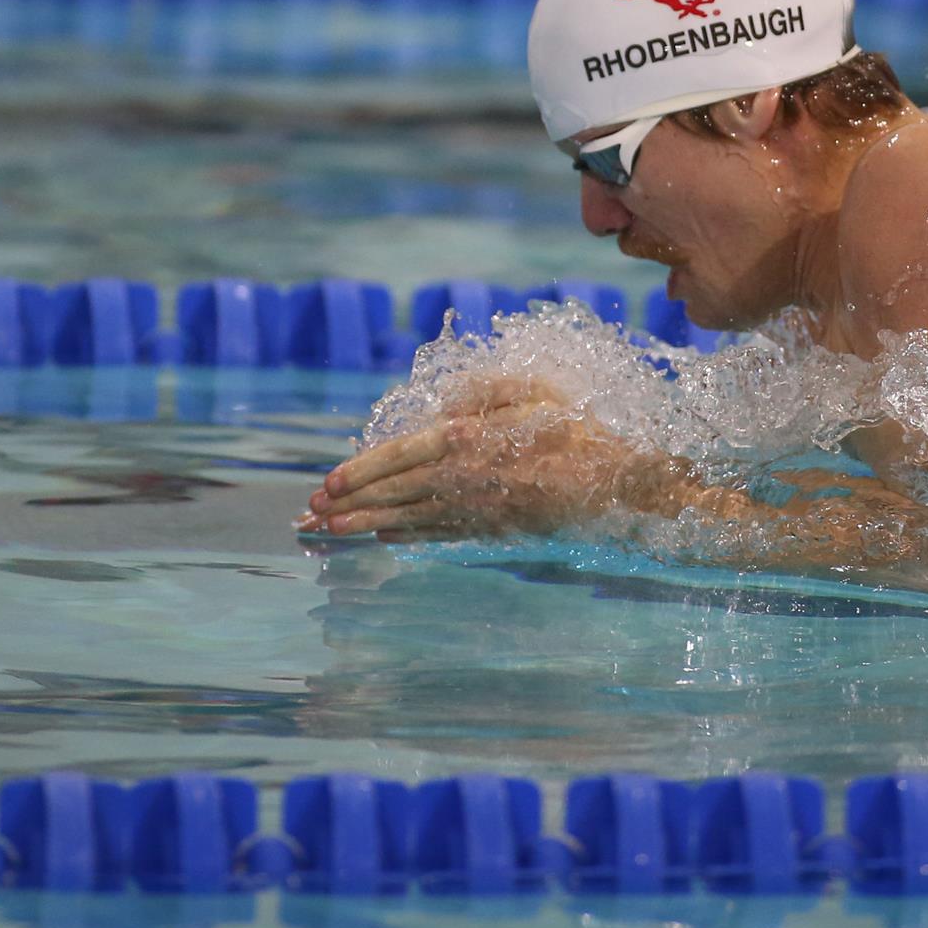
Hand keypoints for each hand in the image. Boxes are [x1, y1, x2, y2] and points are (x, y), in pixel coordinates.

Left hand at [297, 377, 658, 542]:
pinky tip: (385, 538)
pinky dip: (407, 537)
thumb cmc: (578, 429)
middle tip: (310, 516)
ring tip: (332, 533)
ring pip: (408, 518)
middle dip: (348, 504)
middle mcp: (463, 478)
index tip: (327, 484)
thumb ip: (484, 390)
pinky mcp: (493, 529)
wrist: (617, 483)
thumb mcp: (534, 389)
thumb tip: (443, 406)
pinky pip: (439, 534)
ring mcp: (477, 509)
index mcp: (467, 438)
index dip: (359, 471)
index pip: (398, 456)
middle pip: (393, 492)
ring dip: (366, 526)